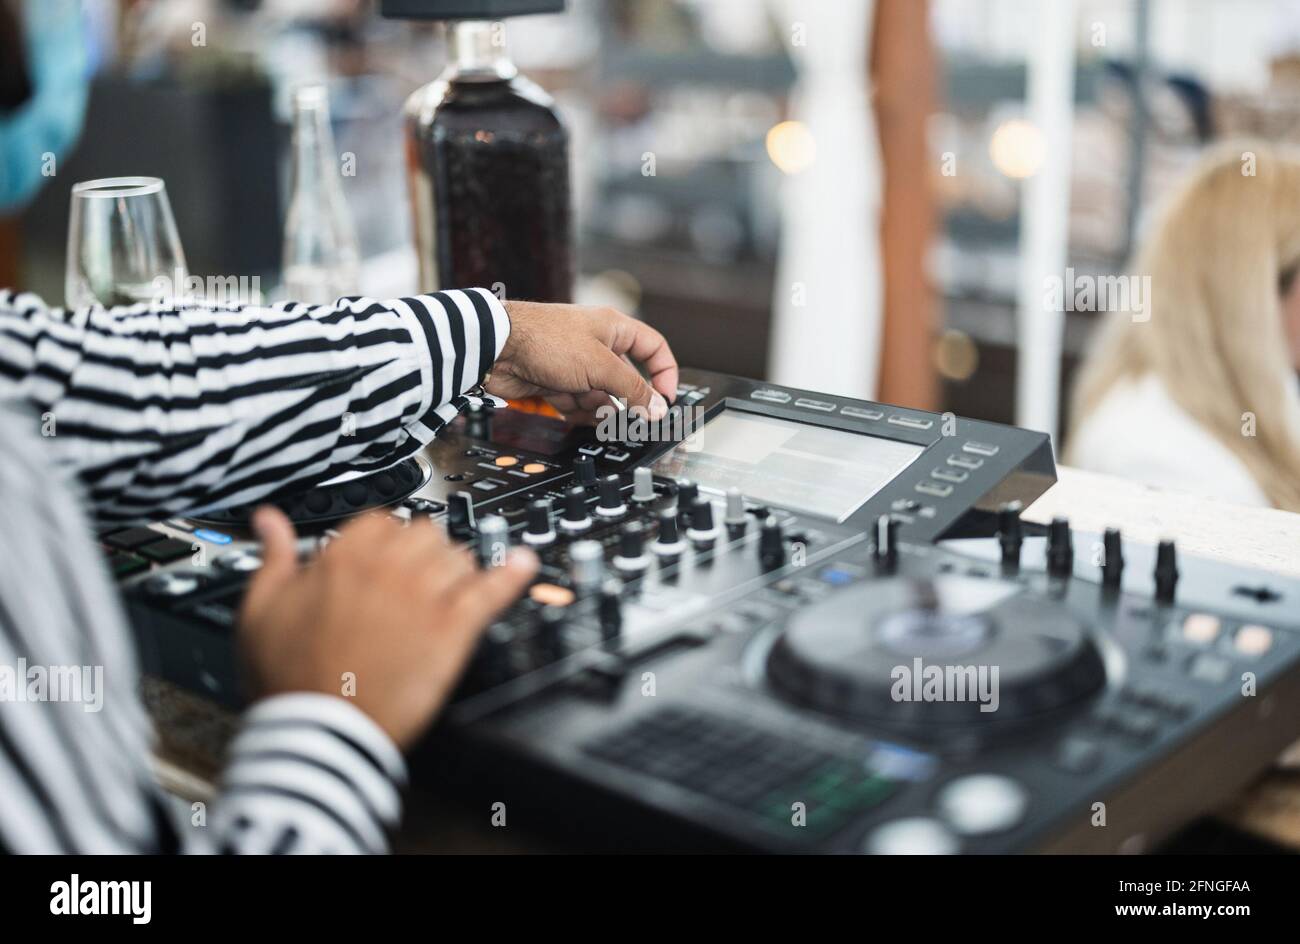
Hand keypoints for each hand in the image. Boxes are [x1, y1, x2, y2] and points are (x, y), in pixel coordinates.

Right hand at [238, 506, 537, 748]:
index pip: (384, 522)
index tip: (384, 559)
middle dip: (422, 554)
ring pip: (458, 558)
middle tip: (415, 579)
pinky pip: (491, 590)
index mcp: (345, 557)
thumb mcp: (262, 608)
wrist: (318, 732)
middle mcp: (390, 568)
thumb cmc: (289, 677)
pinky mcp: (453, 629)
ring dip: (455, 570)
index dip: (385, 542)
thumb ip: (275, 556)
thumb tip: (271, 522)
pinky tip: (525, 564)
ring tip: (448, 589)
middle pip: (427, 535)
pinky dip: (512, 575)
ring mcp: (425, 596)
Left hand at [488, 300, 678, 423]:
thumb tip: (656, 407)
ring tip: (603, 422)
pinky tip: (580, 418)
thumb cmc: (546, 339)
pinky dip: (580, 413)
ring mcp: (576, 365)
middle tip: (635, 422)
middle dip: (628, 400)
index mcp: (614, 329)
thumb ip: (632, 389)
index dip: (664, 373)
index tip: (666, 399)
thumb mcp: (600, 366)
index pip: (653, 348)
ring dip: (603, 410)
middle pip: (625, 378)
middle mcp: (597, 345)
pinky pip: (578, 403)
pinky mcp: (557, 382)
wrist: (497, 347)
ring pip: (601, 395)